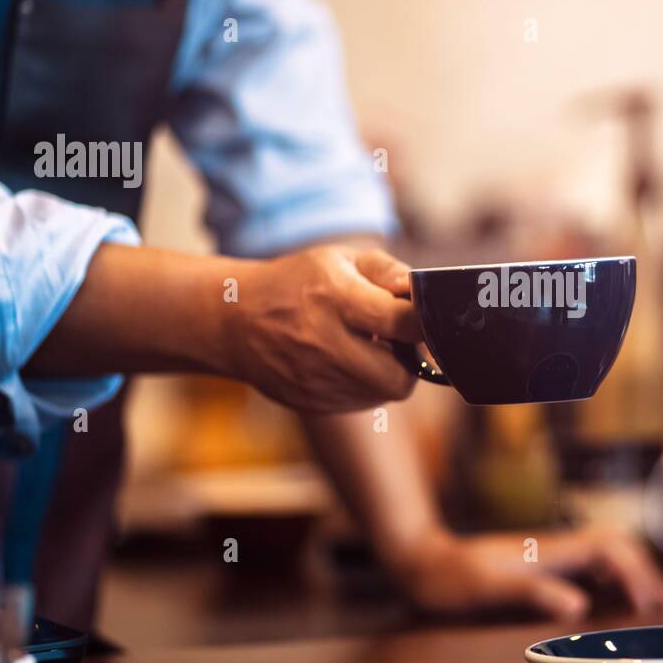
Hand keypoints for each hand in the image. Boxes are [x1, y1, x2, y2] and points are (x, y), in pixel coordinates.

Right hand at [228, 244, 423, 412]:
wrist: (233, 321)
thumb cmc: (297, 284)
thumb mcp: (339, 259)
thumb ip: (387, 271)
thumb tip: (421, 290)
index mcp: (336, 300)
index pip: (403, 323)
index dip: (427, 324)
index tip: (429, 320)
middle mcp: (325, 345)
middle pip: (400, 378)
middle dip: (409, 361)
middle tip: (396, 340)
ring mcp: (316, 381)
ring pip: (382, 394)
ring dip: (386, 373)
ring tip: (365, 346)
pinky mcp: (311, 403)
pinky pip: (360, 403)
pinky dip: (364, 386)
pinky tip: (344, 362)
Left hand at [395, 528, 662, 621]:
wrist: (423, 561)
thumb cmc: (454, 577)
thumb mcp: (492, 588)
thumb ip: (535, 593)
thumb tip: (578, 608)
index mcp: (551, 549)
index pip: (611, 549)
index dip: (636, 572)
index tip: (651, 602)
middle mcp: (555, 547)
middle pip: (616, 546)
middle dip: (643, 570)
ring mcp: (549, 554)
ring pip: (604, 554)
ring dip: (630, 573)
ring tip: (650, 601)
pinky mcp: (541, 564)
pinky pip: (587, 566)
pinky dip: (610, 579)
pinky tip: (612, 598)